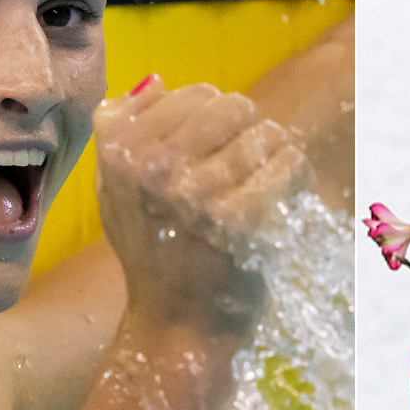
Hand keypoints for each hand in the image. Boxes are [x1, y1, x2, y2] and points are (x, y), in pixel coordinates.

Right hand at [94, 75, 310, 332]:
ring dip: (274, 156)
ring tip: (262, 186)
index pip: (191, 95)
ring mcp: (198, 194)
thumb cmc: (152, 256)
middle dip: (246, 132)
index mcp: (120, 153)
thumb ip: (121, 134)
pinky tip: (281, 199)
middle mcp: (154, 169)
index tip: (210, 153)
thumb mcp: (115, 193)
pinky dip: (294, 177)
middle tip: (242, 169)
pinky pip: (288, 163)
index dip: (211, 120)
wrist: (177, 327)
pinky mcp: (242, 219)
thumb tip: (155, 82)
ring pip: (266, 132)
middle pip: (231, 105)